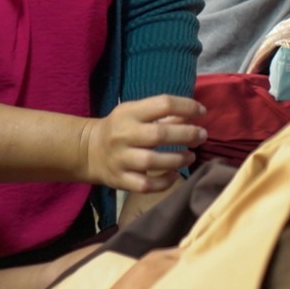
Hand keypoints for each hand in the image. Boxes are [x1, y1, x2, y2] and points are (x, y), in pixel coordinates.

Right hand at [78, 95, 206, 193]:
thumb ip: (163, 114)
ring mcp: (120, 159)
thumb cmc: (120, 128)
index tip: (201, 112)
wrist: (87, 150)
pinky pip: (145, 184)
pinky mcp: (119, 179)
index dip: (187, 107)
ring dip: (177, 159)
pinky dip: (163, 182)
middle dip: (186, 134)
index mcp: (129, 113)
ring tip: (191, 156)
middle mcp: (123, 135)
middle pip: (159, 135)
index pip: (163, 104)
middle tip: (202, 136)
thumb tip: (194, 115)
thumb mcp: (136, 113)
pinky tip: (175, 176)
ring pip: (152, 161)